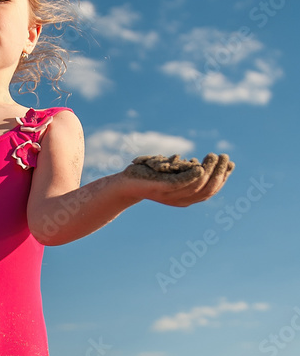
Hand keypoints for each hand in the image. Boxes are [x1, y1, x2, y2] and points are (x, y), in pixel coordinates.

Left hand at [120, 153, 234, 206]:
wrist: (124, 184)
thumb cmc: (150, 176)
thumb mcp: (172, 173)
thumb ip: (187, 170)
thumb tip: (205, 163)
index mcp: (186, 198)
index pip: (210, 191)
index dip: (223, 178)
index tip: (230, 164)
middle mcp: (181, 199)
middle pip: (208, 189)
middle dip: (219, 173)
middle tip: (224, 156)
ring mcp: (172, 195)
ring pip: (198, 185)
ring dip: (209, 170)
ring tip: (213, 155)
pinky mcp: (162, 187)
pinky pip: (181, 183)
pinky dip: (192, 176)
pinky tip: (199, 166)